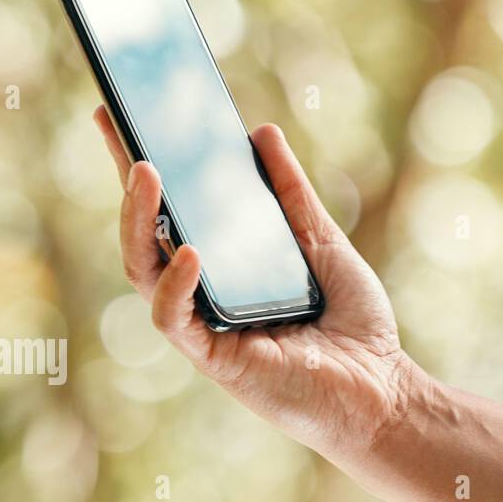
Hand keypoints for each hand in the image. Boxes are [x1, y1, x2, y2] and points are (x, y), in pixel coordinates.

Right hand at [93, 106, 414, 469]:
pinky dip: (176, 283)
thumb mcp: (323, 243)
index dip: (144, 166)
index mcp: (224, 268)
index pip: (173, 211)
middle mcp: (204, 295)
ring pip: (145, 272)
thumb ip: (290, 196)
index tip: (123, 112)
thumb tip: (259, 131)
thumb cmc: (355, 325)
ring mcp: (204, 327)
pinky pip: (177, 320)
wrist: (384, 389)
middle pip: (145, 234)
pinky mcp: (216, 360)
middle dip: (126, 180)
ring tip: (146, 169)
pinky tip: (189, 249)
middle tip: (117, 125)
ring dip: (139, 220)